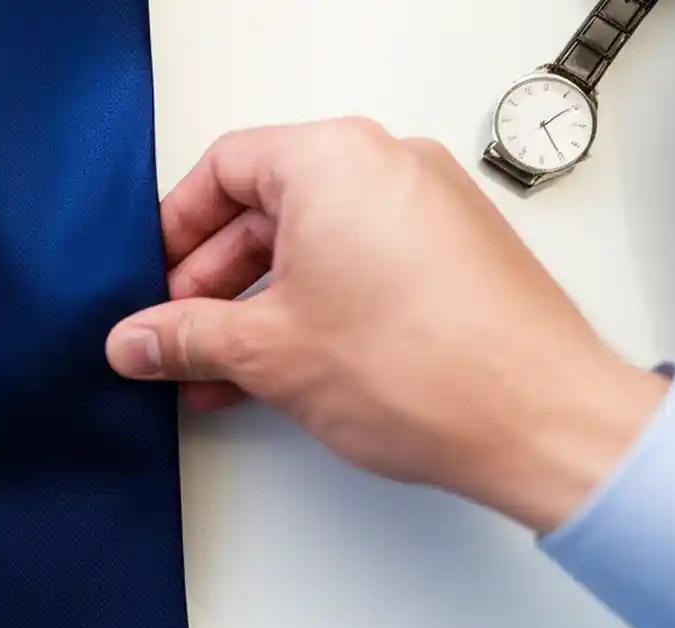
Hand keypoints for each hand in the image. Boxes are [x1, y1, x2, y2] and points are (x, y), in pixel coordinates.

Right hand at [105, 119, 666, 532]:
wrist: (539, 422)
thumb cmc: (424, 366)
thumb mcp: (268, 350)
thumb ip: (184, 337)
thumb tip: (135, 339)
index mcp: (332, 158)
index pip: (223, 169)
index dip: (173, 228)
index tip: (150, 277)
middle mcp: (384, 167)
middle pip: (264, 210)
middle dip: (209, 282)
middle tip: (175, 335)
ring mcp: (423, 210)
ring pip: (308, 248)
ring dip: (254, 308)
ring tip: (217, 369)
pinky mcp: (449, 256)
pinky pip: (355, 268)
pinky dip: (309, 310)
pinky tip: (276, 370)